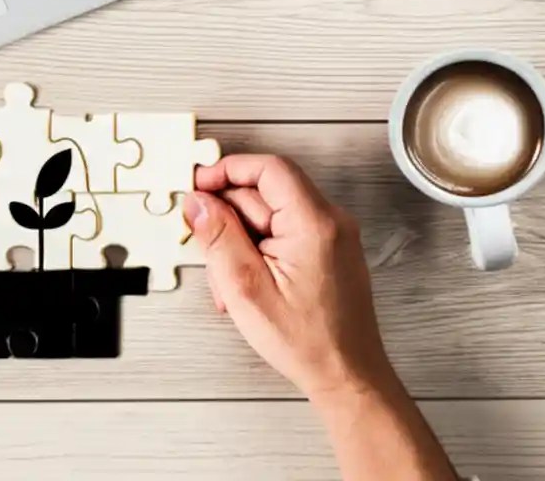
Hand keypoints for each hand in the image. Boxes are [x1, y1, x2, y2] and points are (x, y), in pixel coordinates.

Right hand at [183, 154, 458, 479]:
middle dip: (228, 218)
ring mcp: (331, 237)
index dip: (227, 170)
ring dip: (240, 241)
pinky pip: (283, 235)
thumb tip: (198, 202)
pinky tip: (246, 285)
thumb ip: (218, 237)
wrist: (346, 375)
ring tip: (229, 283)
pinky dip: (258, 252)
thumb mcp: (245, 287)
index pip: (268, 169)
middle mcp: (330, 222)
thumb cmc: (307, 341)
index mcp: (314, 222)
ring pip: (270, 217)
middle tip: (205, 245)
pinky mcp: (327, 252)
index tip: (199, 184)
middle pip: (265, 194)